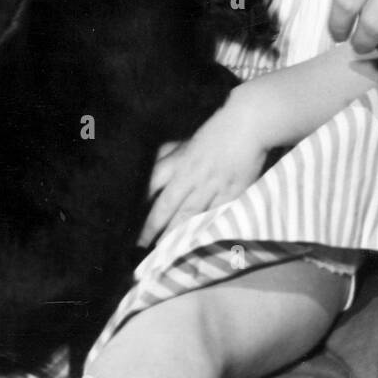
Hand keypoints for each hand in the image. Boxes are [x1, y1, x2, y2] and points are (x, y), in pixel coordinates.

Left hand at [139, 98, 269, 247]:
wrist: (248, 124)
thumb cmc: (217, 130)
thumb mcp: (188, 140)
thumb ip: (170, 154)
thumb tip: (149, 165)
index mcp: (179, 160)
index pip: (152, 183)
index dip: (140, 202)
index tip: (129, 217)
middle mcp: (191, 175)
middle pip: (167, 205)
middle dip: (152, 227)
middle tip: (140, 246)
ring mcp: (211, 186)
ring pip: (189, 214)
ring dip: (174, 234)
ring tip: (163, 253)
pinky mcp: (231, 193)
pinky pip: (215, 215)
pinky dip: (205, 230)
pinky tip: (197, 244)